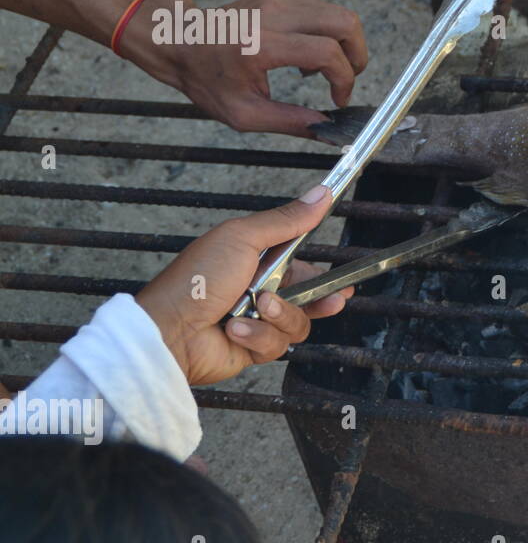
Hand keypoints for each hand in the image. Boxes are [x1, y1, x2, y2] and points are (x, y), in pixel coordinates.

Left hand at [121, 0, 367, 137]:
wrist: (178, 40)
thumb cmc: (206, 79)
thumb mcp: (244, 114)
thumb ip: (290, 122)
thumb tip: (329, 130)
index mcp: (261, 45)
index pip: (326, 52)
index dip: (344, 80)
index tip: (337, 100)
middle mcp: (273, 14)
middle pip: (345, 23)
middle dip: (358, 56)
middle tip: (346, 80)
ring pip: (340, 16)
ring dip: (343, 46)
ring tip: (320, 71)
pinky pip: (323, 12)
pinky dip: (327, 36)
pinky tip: (305, 56)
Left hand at [134, 185, 352, 385]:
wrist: (171, 330)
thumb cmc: (198, 280)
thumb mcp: (243, 238)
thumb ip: (286, 220)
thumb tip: (320, 194)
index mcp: (257, 260)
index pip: (301, 264)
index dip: (321, 271)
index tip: (342, 275)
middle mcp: (259, 291)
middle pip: (307, 297)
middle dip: (320, 298)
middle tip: (334, 299)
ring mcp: (257, 321)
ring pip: (296, 322)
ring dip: (279, 315)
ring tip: (258, 308)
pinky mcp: (252, 348)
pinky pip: (276, 344)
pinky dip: (258, 335)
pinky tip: (235, 330)